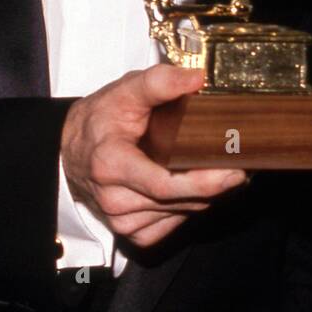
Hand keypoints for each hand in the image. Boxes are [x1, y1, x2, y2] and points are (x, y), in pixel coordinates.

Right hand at [60, 63, 251, 248]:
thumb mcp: (124, 91)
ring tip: (217, 169)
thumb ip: (159, 82)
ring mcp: (122, 220)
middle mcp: (115, 199)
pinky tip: (189, 186)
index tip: (234, 171)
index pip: (164, 185)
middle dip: (215, 184)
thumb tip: (196, 79)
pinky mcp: (132, 233)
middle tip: (241, 163)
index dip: (203, 182)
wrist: (70, 149)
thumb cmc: (98, 120)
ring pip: (183, 213)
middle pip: (180, 200)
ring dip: (205, 195)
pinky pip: (174, 224)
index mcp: (111, 164)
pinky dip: (188, 206)